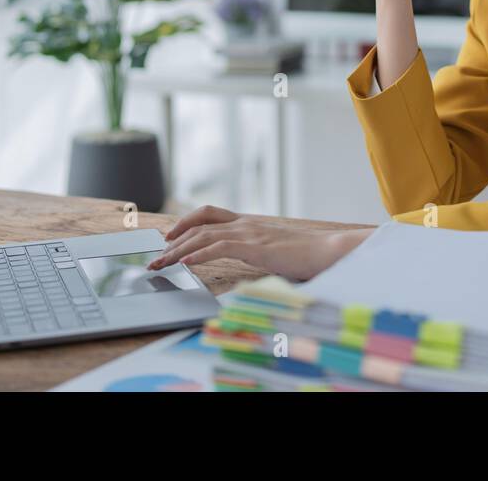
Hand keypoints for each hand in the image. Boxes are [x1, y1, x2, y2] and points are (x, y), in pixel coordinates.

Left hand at [148, 205, 374, 280]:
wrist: (331, 250)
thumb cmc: (310, 256)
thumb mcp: (277, 254)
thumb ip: (258, 257)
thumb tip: (248, 271)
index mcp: (251, 224)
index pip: (210, 214)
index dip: (186, 222)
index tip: (169, 236)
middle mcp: (247, 223)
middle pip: (200, 223)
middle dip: (173, 239)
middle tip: (155, 256)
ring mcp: (250, 232)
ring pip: (203, 235)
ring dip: (177, 250)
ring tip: (161, 263)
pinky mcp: (255, 246)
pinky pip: (219, 248)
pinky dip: (198, 254)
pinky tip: (185, 263)